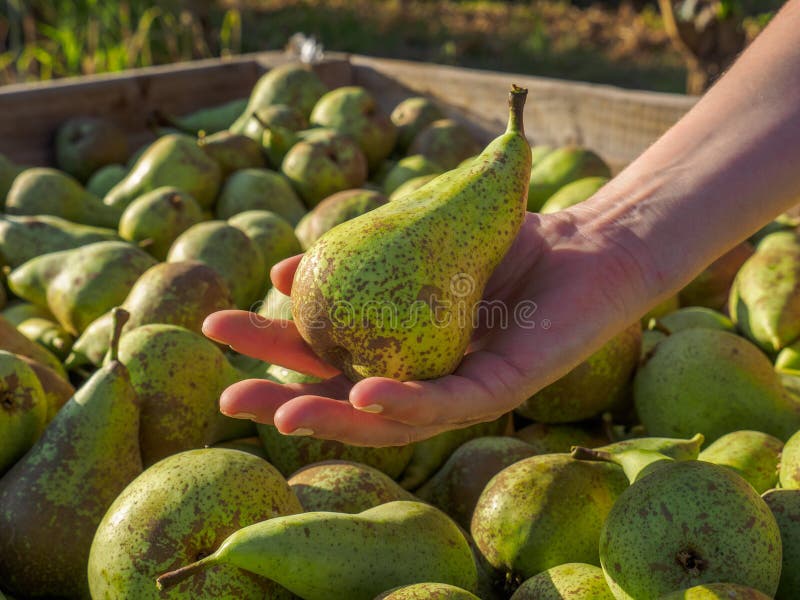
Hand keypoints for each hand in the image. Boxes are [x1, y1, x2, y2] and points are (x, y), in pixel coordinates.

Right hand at [203, 209, 651, 446]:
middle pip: (346, 401)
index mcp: (400, 348)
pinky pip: (451, 403)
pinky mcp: (507, 388)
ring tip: (281, 414)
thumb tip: (284, 266)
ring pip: (392, 420)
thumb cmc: (504, 243)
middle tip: (225, 399)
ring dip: (334, 420)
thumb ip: (360, 259)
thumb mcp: (417, 244)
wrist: (590, 244)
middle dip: (284, 401)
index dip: (271, 350)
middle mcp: (426, 379)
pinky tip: (364, 395)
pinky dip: (406, 403)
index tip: (214, 328)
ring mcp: (464, 390)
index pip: (327, 358)